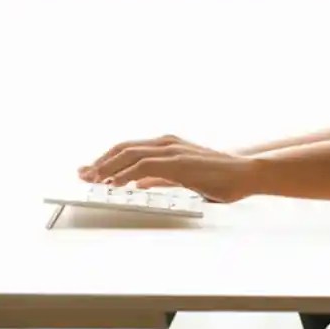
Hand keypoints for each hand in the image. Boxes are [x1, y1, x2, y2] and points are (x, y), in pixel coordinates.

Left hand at [78, 135, 258, 202]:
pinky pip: (145, 167)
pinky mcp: (179, 163)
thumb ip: (159, 179)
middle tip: (83, 175)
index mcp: (166, 145)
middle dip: (100, 162)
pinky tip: (116, 184)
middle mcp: (166, 143)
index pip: (128, 149)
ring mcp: (173, 151)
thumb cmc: (220, 177)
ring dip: (108, 167)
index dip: (106, 159)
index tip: (90, 170)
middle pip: (124, 148)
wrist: (246, 173)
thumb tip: (137, 184)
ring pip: (131, 155)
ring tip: (93, 180)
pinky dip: (126, 175)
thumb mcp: (183, 178)